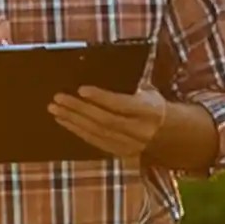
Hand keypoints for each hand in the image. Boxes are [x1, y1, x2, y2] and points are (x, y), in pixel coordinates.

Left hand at [48, 84, 166, 157]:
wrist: (170, 135)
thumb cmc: (153, 105)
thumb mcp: (149, 92)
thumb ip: (130, 86)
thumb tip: (100, 71)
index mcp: (149, 111)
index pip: (121, 105)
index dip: (101, 98)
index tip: (81, 89)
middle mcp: (139, 130)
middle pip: (104, 120)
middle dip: (79, 109)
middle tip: (58, 98)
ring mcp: (129, 145)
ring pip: (97, 133)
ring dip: (73, 120)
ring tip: (55, 109)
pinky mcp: (120, 152)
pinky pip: (95, 141)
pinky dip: (77, 130)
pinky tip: (63, 121)